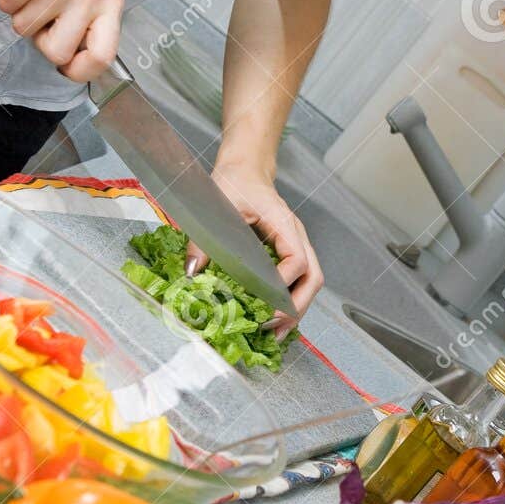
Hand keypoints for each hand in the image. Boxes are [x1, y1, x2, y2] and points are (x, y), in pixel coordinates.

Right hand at [0, 0, 123, 81]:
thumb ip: (89, 16)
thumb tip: (68, 56)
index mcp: (110, 3)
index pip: (102, 56)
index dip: (80, 71)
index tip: (65, 66)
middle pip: (57, 53)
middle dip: (40, 40)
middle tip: (41, 14)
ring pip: (24, 29)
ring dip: (19, 10)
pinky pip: (7, 5)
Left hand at [186, 160, 323, 328]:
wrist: (245, 170)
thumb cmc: (235, 182)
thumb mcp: (215, 206)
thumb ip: (203, 239)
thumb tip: (192, 272)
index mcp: (283, 223)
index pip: (297, 260)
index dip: (283, 283)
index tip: (265, 298)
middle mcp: (296, 237)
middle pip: (313, 278)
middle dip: (296, 306)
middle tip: (272, 326)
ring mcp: (296, 246)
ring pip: (310, 283)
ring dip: (296, 309)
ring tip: (277, 333)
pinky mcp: (288, 254)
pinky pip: (299, 282)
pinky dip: (291, 302)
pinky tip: (276, 319)